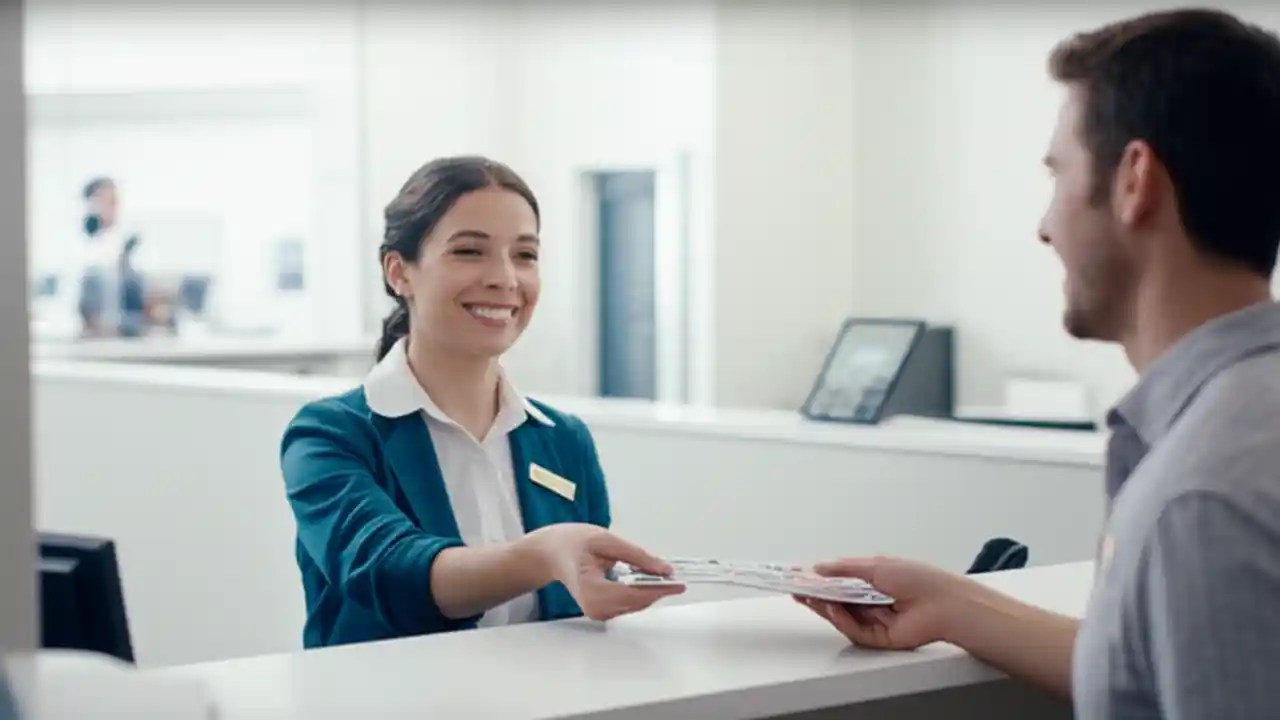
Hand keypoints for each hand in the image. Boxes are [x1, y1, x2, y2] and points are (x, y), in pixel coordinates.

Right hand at [526, 524, 684, 620]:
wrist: (552, 553)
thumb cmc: (573, 543)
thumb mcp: (606, 541)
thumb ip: (637, 556)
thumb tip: (664, 569)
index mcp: (593, 590)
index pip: (635, 594)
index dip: (660, 588)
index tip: (680, 582)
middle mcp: (596, 608)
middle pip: (638, 602)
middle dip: (657, 588)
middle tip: (675, 573)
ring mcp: (598, 613)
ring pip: (636, 604)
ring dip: (650, 589)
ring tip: (659, 572)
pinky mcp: (601, 612)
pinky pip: (629, 603)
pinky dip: (639, 591)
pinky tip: (643, 577)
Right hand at [796, 556, 975, 650]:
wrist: (943, 603)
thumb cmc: (918, 579)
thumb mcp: (876, 565)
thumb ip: (844, 568)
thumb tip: (819, 567)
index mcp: (876, 582)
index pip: (842, 583)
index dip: (821, 580)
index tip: (801, 577)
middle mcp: (874, 602)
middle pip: (838, 602)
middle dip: (817, 596)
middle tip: (797, 590)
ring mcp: (876, 621)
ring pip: (843, 617)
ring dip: (825, 608)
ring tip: (809, 598)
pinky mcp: (880, 639)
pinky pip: (854, 631)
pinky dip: (841, 620)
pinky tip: (833, 609)